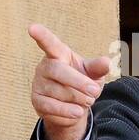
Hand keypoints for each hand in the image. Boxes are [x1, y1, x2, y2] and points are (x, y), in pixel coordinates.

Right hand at [28, 24, 110, 139]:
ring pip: (59, 92)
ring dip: (79, 99)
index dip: (42, 36)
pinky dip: (67, 110)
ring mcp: (38, 83)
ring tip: (87, 100)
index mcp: (59, 55)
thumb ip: (98, 67)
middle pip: (59, 71)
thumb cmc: (83, 83)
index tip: (32, 28)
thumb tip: (106, 62)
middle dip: (79, 82)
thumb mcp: (93, 73)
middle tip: (95, 91)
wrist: (74, 107)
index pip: (50, 43)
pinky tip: (77, 111)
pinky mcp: (37, 100)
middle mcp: (45, 67)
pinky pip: (52, 106)